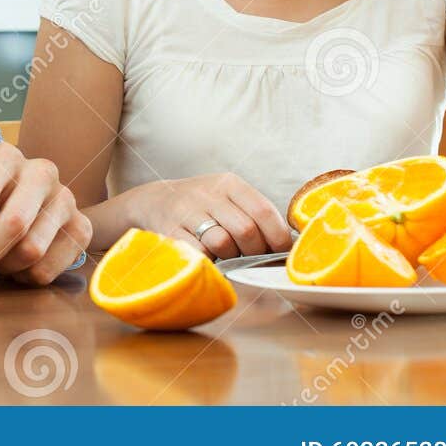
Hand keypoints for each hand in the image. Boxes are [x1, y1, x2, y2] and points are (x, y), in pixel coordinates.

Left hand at [0, 144, 91, 284]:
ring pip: (31, 250)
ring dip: (2, 267)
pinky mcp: (81, 228)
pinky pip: (47, 269)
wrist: (30, 201)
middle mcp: (41, 172)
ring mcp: (66, 199)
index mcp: (5, 157)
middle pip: (13, 224)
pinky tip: (15, 265)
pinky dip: (22, 277)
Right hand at [118, 172, 292, 259]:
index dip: (278, 237)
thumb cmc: (202, 206)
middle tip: (251, 257)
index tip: (281, 252)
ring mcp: (186, 211)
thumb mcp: (227, 198)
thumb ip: (254, 214)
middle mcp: (207, 193)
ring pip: (222, 242)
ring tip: (227, 255)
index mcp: (228, 183)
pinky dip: (209, 262)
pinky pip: (199, 254)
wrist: (153, 201)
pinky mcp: (169, 230)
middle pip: (246, 230)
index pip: (263, 210)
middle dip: (255, 252)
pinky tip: (209, 258)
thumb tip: (292, 245)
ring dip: (230, 257)